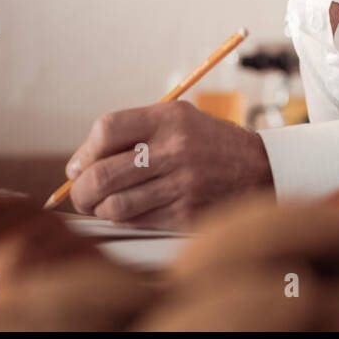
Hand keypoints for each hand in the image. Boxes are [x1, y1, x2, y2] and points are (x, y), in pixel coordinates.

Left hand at [65, 99, 273, 229]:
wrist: (259, 169)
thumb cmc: (209, 144)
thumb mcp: (180, 120)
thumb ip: (134, 133)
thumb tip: (80, 165)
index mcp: (170, 117)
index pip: (107, 129)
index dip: (84, 152)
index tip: (79, 166)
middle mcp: (175, 148)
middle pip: (103, 173)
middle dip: (81, 190)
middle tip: (80, 195)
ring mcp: (181, 183)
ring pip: (115, 204)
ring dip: (100, 209)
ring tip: (101, 206)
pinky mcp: (186, 212)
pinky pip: (136, 221)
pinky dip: (124, 220)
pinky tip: (129, 212)